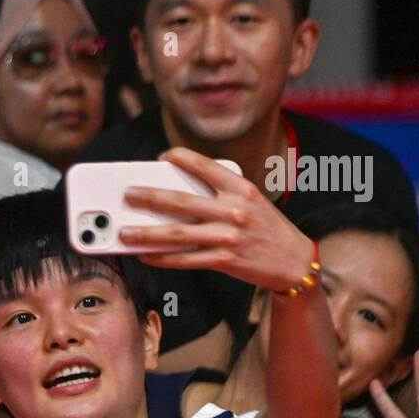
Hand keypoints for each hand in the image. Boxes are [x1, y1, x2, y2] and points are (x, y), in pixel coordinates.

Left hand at [119, 147, 314, 291]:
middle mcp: (234, 209)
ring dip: (146, 234)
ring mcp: (228, 236)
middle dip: (149, 197)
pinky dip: (161, 258)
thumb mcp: (252, 202)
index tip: (161, 156)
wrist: (294, 261)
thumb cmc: (267, 228)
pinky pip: (185, 259)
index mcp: (242, 188)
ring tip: (124, 232)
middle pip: (181, 201)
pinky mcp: (224, 259)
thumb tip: (176, 197)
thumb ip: (221, 195)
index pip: (206, 166)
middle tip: (127, 194)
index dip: (181, 158)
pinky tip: (145, 255)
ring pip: (176, 234)